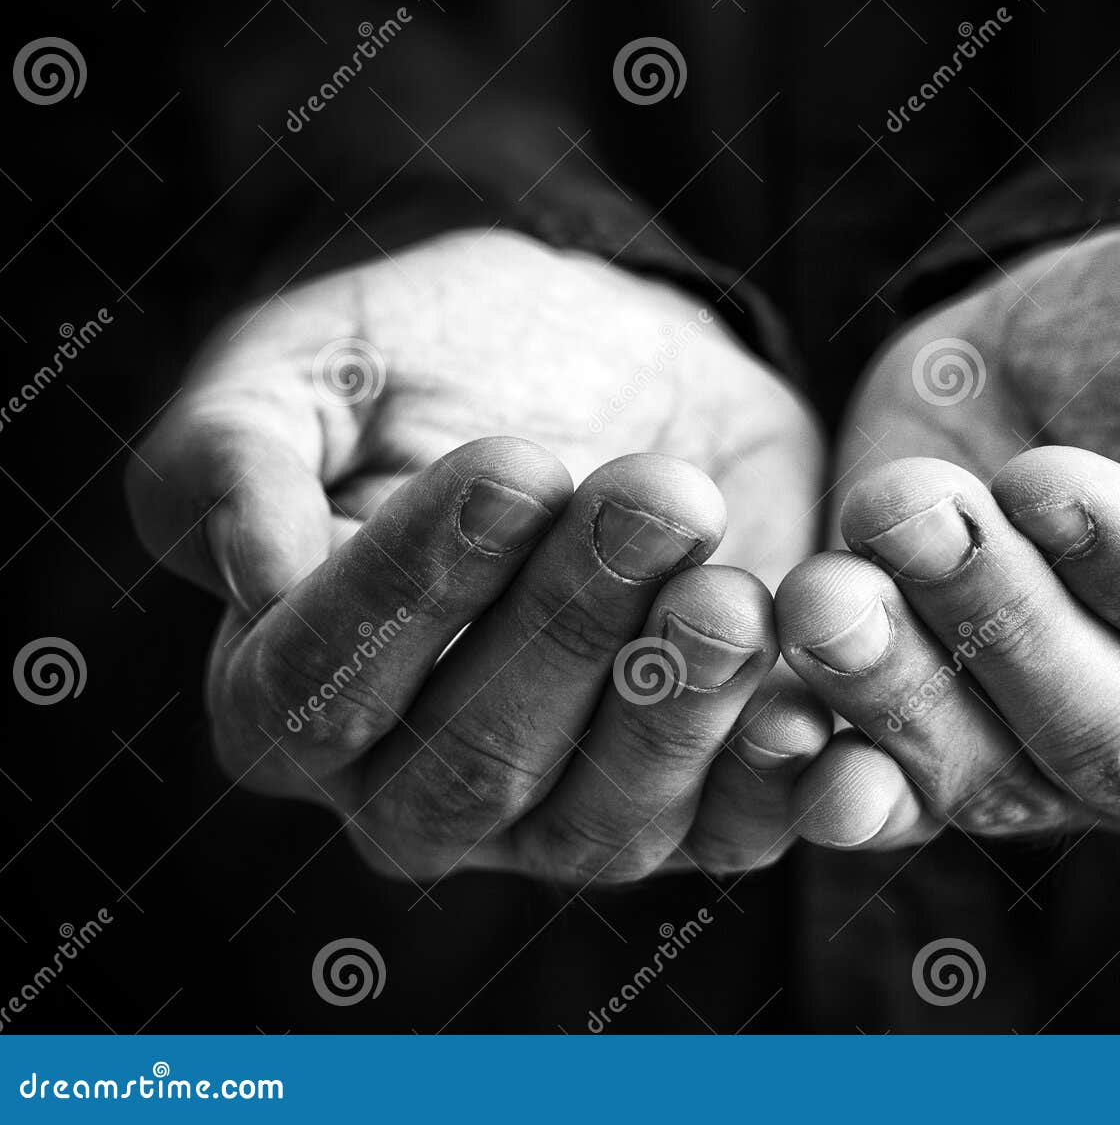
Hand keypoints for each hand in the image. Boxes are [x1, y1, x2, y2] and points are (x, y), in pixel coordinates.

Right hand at [127, 230, 828, 881]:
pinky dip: (775, 783)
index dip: (407, 589)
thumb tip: (252, 570)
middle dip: (566, 629)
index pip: (313, 690)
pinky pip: (732, 835)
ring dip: (673, 706)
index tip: (509, 468)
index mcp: (287, 694)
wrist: (622, 361)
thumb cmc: (448, 359)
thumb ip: (237, 452)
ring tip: (728, 586)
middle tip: (652, 495)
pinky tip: (807, 705)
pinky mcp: (695, 803)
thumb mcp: (315, 365)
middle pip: (469, 767)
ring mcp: (558, 818)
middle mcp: (410, 789)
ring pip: (603, 820)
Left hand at [780, 213, 1119, 851]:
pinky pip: (893, 798)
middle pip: (1112, 742)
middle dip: (1004, 630)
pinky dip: (837, 778)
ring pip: (992, 778)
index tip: (1046, 480)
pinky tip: (786, 731)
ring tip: (826, 588)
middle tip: (916, 510)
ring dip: (899, 691)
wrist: (1044, 337)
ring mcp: (1066, 769)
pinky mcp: (946, 746)